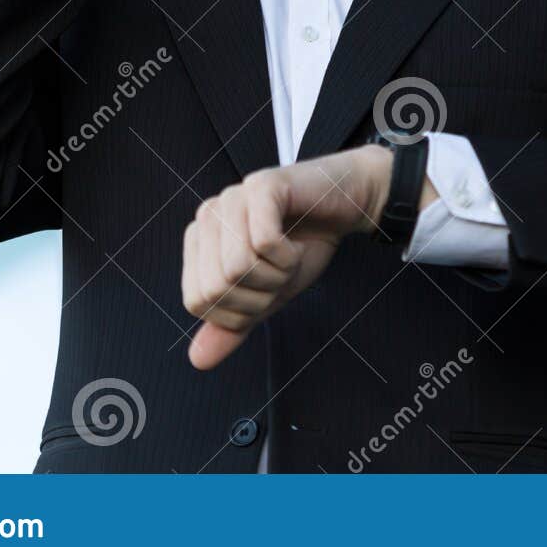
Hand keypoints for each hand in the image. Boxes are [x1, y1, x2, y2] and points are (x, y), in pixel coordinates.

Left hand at [181, 144, 391, 370]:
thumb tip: (198, 361)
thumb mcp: (267, 295)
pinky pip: (264, 242)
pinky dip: (289, 257)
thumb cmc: (305, 244)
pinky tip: (297, 242)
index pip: (198, 302)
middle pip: (217, 287)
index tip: (267, 286)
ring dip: (278, 275)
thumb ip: (233, 324)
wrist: (348, 204)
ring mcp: (231, 198)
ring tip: (290, 255)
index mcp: (199, 241)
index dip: (240, 309)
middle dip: (261, 293)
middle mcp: (207, 216)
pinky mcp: (260, 185)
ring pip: (237, 267)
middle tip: (282, 270)